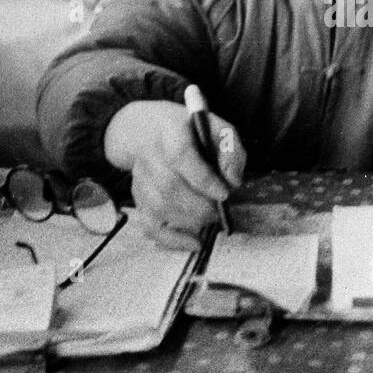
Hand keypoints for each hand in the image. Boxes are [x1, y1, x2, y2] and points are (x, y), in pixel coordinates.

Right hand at [104, 99, 246, 249]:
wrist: (150, 130)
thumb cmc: (192, 132)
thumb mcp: (218, 130)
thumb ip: (231, 151)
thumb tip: (233, 181)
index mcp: (170, 131)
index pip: (180, 155)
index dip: (203, 179)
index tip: (224, 194)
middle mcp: (149, 154)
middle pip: (168, 185)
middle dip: (200, 205)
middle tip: (220, 211)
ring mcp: (140, 178)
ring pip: (158, 207)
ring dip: (190, 220)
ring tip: (210, 219)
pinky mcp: (139, 198)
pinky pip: (149, 224)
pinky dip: (171, 239)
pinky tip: (194, 242)